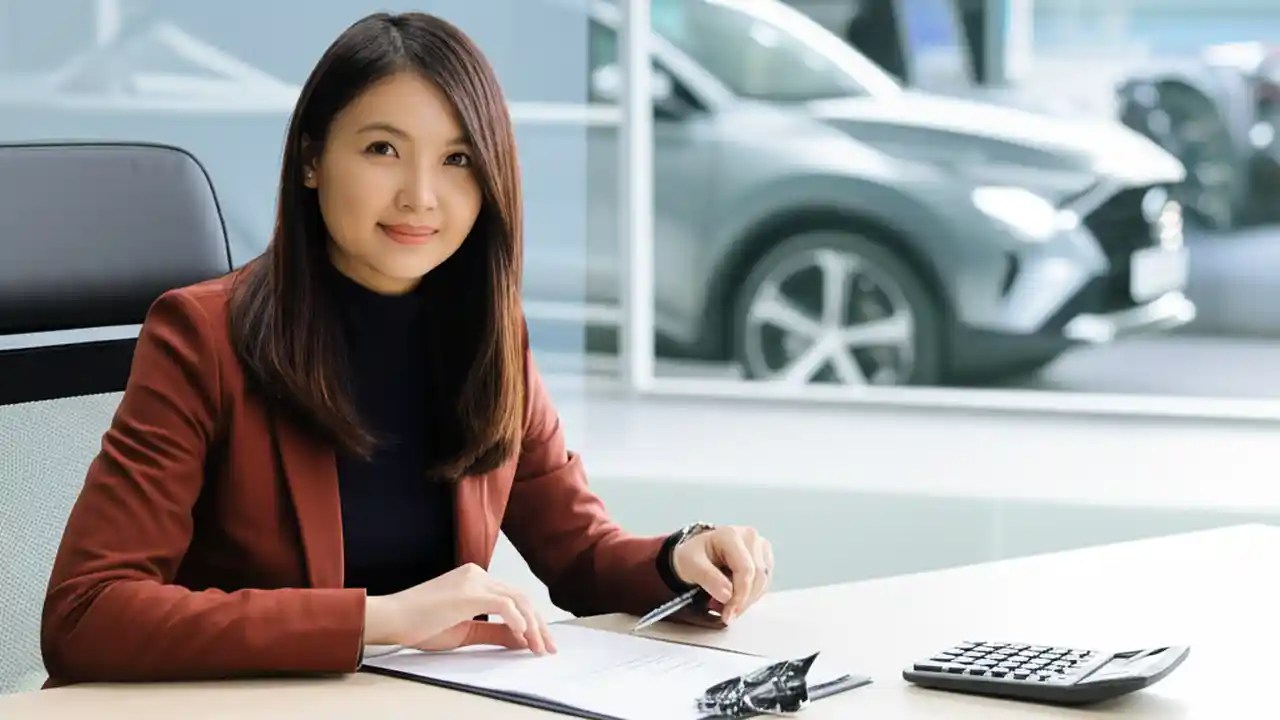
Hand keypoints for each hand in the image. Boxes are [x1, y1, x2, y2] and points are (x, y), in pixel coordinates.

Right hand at [362, 563, 556, 654]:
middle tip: (548, 648)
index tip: (540, 643)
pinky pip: (505, 604)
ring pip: (518, 600)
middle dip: (539, 625)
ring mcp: (474, 580)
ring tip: (539, 647)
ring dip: (533, 626)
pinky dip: (518, 621)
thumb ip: (495, 633)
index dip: (531, 621)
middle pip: (521, 598)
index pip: (514, 598)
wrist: (392, 619)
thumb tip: (523, 640)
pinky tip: (523, 637)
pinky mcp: (470, 591)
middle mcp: (478, 575)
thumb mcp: (466, 632)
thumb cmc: (421, 625)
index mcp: (476, 580)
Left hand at [670, 526, 773, 623]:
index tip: (728, 615)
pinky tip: (735, 598)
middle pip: (757, 577)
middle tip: (724, 614)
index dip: (739, 596)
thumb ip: (708, 578)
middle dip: (742, 601)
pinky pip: (764, 583)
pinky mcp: (764, 558)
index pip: (746, 570)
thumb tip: (727, 596)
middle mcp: (749, 537)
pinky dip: (751, 596)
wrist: (696, 553)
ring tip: (725, 605)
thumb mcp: (690, 565)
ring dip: (747, 600)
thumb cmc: (693, 556)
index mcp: (730, 535)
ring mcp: (760, 547)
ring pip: (763, 582)